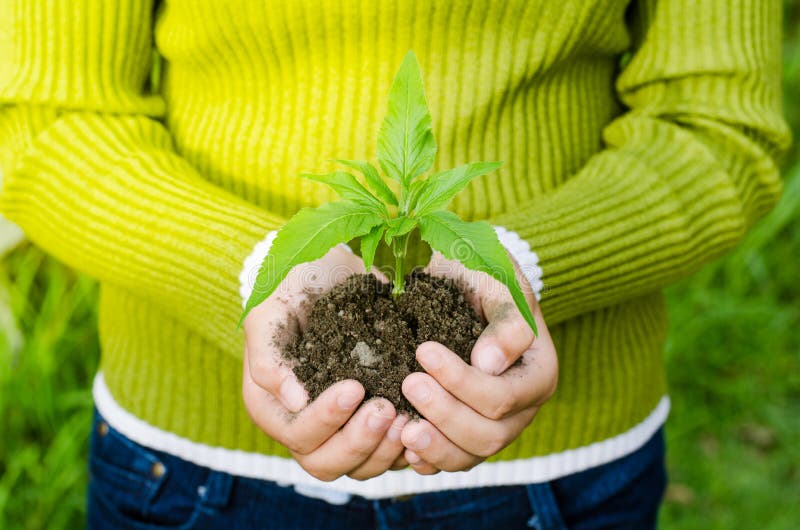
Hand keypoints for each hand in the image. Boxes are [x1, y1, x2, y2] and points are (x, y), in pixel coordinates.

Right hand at [242, 245, 407, 480]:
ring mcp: (336, 429)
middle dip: (358, 441)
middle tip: (387, 408)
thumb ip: (270, 356)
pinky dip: (405, 447)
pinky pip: (386, 453)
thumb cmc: (291, 288)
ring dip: (385, 449)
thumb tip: (293, 400)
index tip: (355, 387)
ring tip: (410, 418)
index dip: (325, 419)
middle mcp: (301, 425)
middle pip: (325, 463)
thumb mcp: (270, 312)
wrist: (326, 272)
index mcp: (271, 406)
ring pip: (358, 467)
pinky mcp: (367, 423)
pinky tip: (425, 423)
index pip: (297, 434)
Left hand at [399, 252, 557, 473]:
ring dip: (434, 447)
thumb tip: (490, 364)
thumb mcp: (498, 282)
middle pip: (489, 435)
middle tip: (407, 384)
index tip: (423, 351)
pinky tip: (402, 446)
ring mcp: (494, 424)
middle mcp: (521, 408)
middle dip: (445, 414)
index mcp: (537, 374)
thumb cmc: (482, 275)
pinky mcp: (465, 432)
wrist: (461, 280)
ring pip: (470, 456)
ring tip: (401, 429)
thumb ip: (505, 319)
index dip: (461, 382)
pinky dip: (427, 458)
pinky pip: (451, 459)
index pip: (502, 397)